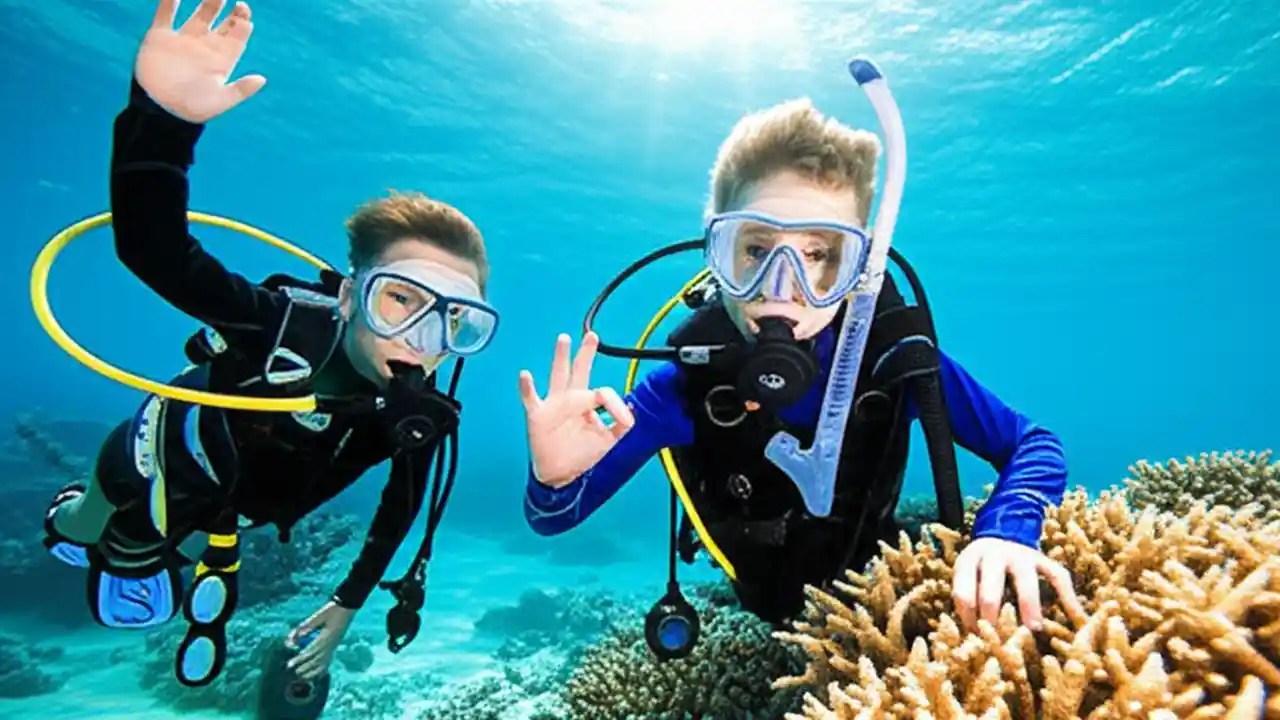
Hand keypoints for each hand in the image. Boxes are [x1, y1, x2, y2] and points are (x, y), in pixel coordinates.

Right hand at [135, 0, 266, 123]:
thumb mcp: (220, 101)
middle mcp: (205, 47)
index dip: (243, 22)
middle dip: (231, 10)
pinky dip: (170, 2)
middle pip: (223, 22)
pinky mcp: (160, 37)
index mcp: (221, 60)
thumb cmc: (192, 109)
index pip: (237, 36)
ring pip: (200, 15)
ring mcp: (183, 40)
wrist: (159, 110)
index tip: (245, 13)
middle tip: (239, 1)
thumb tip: (262, 79)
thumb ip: (240, 90)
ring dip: (209, 2)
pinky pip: (166, 14)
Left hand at [285, 602, 353, 679]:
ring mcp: (333, 647)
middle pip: (316, 661)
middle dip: (304, 668)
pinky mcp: (334, 647)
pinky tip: (316, 675)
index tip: (289, 665)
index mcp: (325, 638)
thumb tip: (293, 638)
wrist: (347, 609)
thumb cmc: (331, 611)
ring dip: (312, 671)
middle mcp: (330, 645)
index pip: (310, 652)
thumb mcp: (317, 616)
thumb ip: (305, 627)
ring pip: (323, 664)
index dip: (299, 659)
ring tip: (303, 677)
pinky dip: (322, 670)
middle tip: (294, 672)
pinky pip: (328, 661)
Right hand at [518, 332, 635, 487]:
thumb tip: (631, 413)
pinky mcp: (538, 416)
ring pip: (557, 376)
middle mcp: (571, 398)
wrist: (562, 476)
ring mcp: (553, 405)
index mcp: (587, 403)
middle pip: (579, 371)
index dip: (616, 404)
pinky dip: (527, 387)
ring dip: (560, 358)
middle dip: (586, 354)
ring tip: (564, 339)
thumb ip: (620, 426)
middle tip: (592, 336)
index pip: (603, 393)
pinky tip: (525, 375)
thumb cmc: (582, 454)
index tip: (626, 420)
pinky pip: (530, 398)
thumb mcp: (608, 441)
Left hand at [951, 537, 1082, 632]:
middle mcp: (995, 555)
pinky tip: (1076, 616)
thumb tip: (975, 635)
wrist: (1003, 531)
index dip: (968, 619)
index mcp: (970, 561)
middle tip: (999, 640)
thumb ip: (968, 599)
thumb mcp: (966, 574)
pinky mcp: (1043, 558)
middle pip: (991, 590)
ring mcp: (1021, 555)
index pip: (964, 594)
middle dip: (993, 617)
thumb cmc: (981, 565)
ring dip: (1028, 607)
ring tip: (1033, 628)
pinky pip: (1058, 577)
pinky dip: (1068, 596)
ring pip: (1025, 582)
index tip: (977, 636)